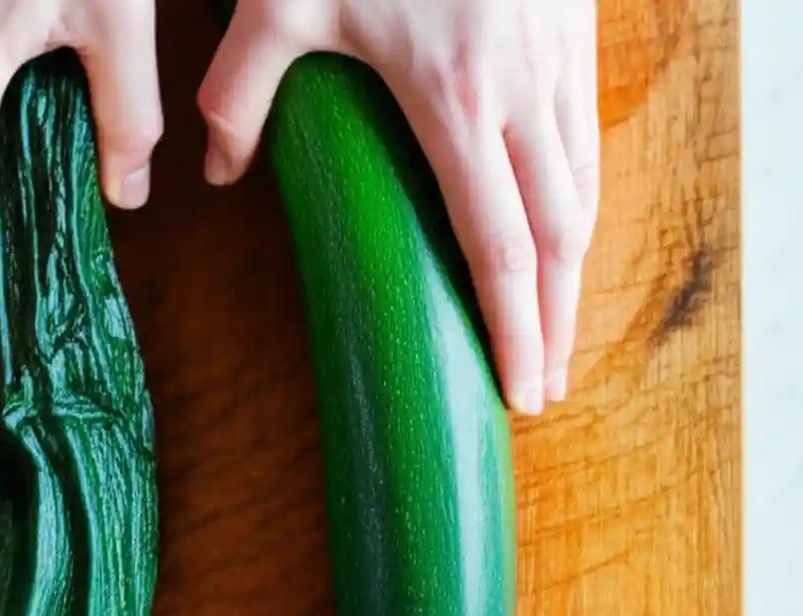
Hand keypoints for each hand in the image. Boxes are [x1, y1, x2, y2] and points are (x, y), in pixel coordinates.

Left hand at [198, 0, 598, 413]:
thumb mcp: (283, 0)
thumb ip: (240, 93)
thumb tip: (215, 172)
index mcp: (455, 101)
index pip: (498, 245)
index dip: (513, 326)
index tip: (520, 389)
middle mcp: (523, 94)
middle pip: (560, 237)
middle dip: (556, 321)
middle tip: (544, 385)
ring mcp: (558, 61)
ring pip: (586, 190)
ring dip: (577, 269)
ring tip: (557, 326)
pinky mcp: (572, 32)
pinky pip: (586, 138)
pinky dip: (581, 199)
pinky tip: (564, 227)